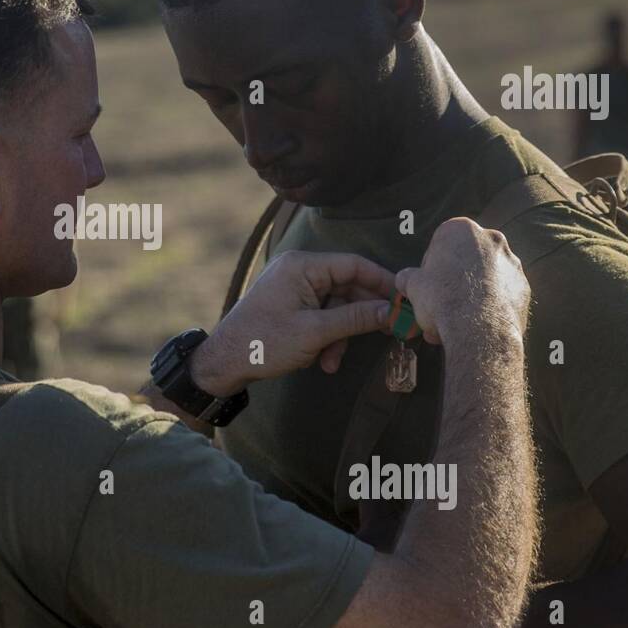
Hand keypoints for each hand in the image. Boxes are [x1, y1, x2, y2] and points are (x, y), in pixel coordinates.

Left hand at [193, 251, 394, 396]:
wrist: (225, 363)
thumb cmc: (263, 342)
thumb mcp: (315, 332)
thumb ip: (355, 319)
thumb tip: (391, 311)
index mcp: (302, 266)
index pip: (354, 265)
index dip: (381, 282)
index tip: (403, 301)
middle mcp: (299, 271)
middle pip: (347, 287)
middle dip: (359, 318)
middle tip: (387, 334)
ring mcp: (295, 289)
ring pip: (336, 307)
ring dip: (340, 336)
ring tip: (332, 361)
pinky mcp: (292, 306)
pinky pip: (322, 317)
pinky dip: (327, 338)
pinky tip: (322, 361)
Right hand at [394, 217, 529, 345]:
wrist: (479, 329)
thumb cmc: (442, 299)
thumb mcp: (413, 286)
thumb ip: (409, 277)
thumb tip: (404, 279)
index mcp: (461, 230)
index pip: (440, 244)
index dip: (430, 268)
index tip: (426, 287)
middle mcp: (491, 239)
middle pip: (466, 260)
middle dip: (453, 282)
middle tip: (440, 306)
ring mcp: (512, 262)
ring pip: (485, 278)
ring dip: (471, 295)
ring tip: (456, 322)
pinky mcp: (524, 286)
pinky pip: (502, 294)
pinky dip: (490, 306)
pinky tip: (476, 324)